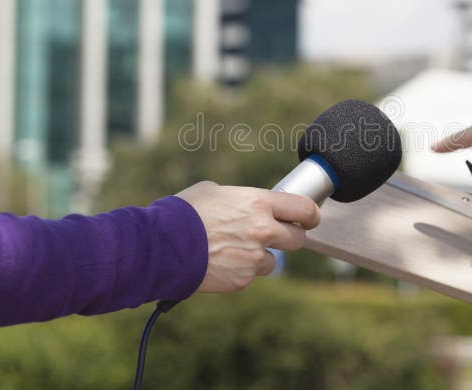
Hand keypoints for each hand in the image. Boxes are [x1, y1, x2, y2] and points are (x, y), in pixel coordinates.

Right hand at [176, 181, 320, 292]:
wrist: (160, 247)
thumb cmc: (183, 213)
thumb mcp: (212, 191)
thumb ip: (239, 198)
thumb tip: (247, 204)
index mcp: (258, 203)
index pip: (304, 209)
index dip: (311, 215)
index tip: (310, 218)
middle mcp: (263, 230)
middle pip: (297, 239)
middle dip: (289, 237)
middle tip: (276, 236)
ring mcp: (254, 258)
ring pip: (272, 261)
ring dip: (259, 257)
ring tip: (231, 250)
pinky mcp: (242, 280)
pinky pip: (250, 276)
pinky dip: (239, 271)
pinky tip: (219, 263)